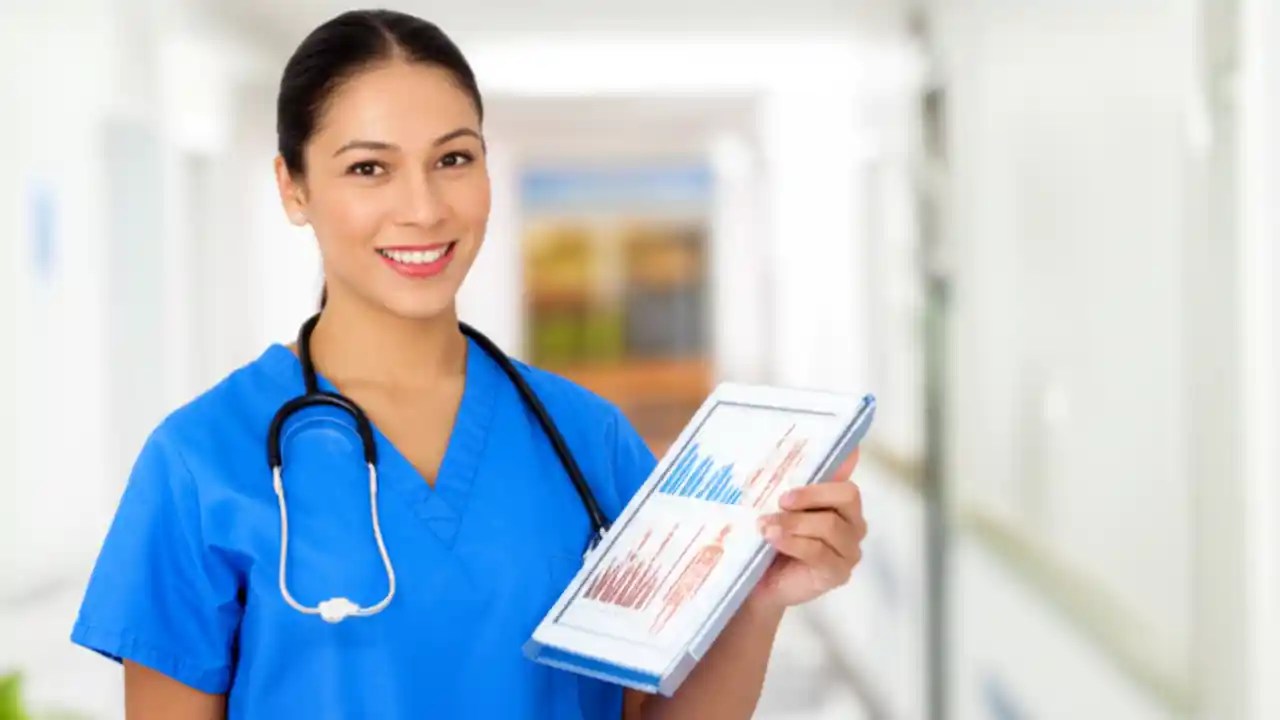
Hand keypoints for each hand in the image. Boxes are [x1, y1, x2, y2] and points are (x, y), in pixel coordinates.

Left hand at [748, 448, 865, 612]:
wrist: (758, 584)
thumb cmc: (770, 538)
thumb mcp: (777, 506)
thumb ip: (790, 482)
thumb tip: (808, 453)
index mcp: (842, 502)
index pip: (847, 476)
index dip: (840, 464)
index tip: (825, 454)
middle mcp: (853, 524)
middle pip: (847, 495)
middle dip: (811, 494)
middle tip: (781, 499)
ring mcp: (849, 550)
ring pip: (829, 525)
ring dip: (794, 522)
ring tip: (764, 525)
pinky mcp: (837, 573)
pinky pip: (818, 552)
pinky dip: (793, 541)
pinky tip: (772, 538)